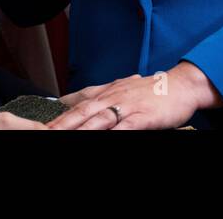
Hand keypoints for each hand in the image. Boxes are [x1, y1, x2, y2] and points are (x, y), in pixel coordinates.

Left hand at [48, 63, 219, 130]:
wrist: (181, 85)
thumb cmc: (151, 91)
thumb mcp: (122, 89)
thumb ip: (102, 96)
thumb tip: (77, 101)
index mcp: (107, 91)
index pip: (77, 101)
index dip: (59, 112)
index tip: (41, 122)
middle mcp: (113, 96)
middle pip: (82, 111)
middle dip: (62, 123)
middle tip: (44, 132)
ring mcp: (127, 106)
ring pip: (99, 119)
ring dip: (80, 129)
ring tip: (64, 136)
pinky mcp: (143, 117)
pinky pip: (125, 127)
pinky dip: (114, 132)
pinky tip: (104, 138)